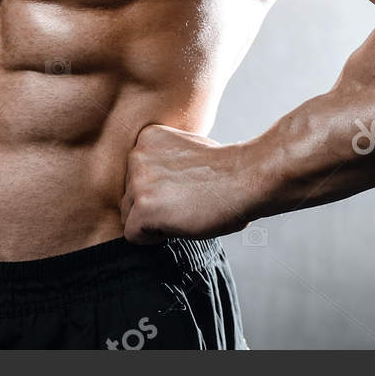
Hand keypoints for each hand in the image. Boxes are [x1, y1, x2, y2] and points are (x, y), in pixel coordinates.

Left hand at [120, 124, 247, 243]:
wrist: (246, 179)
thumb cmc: (226, 170)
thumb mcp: (184, 149)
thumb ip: (160, 160)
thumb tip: (150, 184)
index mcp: (146, 137)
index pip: (134, 174)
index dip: (158, 188)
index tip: (183, 187)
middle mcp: (136, 155)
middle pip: (128, 195)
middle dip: (152, 205)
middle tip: (185, 202)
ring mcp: (138, 182)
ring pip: (129, 215)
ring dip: (153, 221)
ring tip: (184, 211)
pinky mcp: (144, 209)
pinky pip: (132, 234)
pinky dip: (152, 238)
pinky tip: (177, 225)